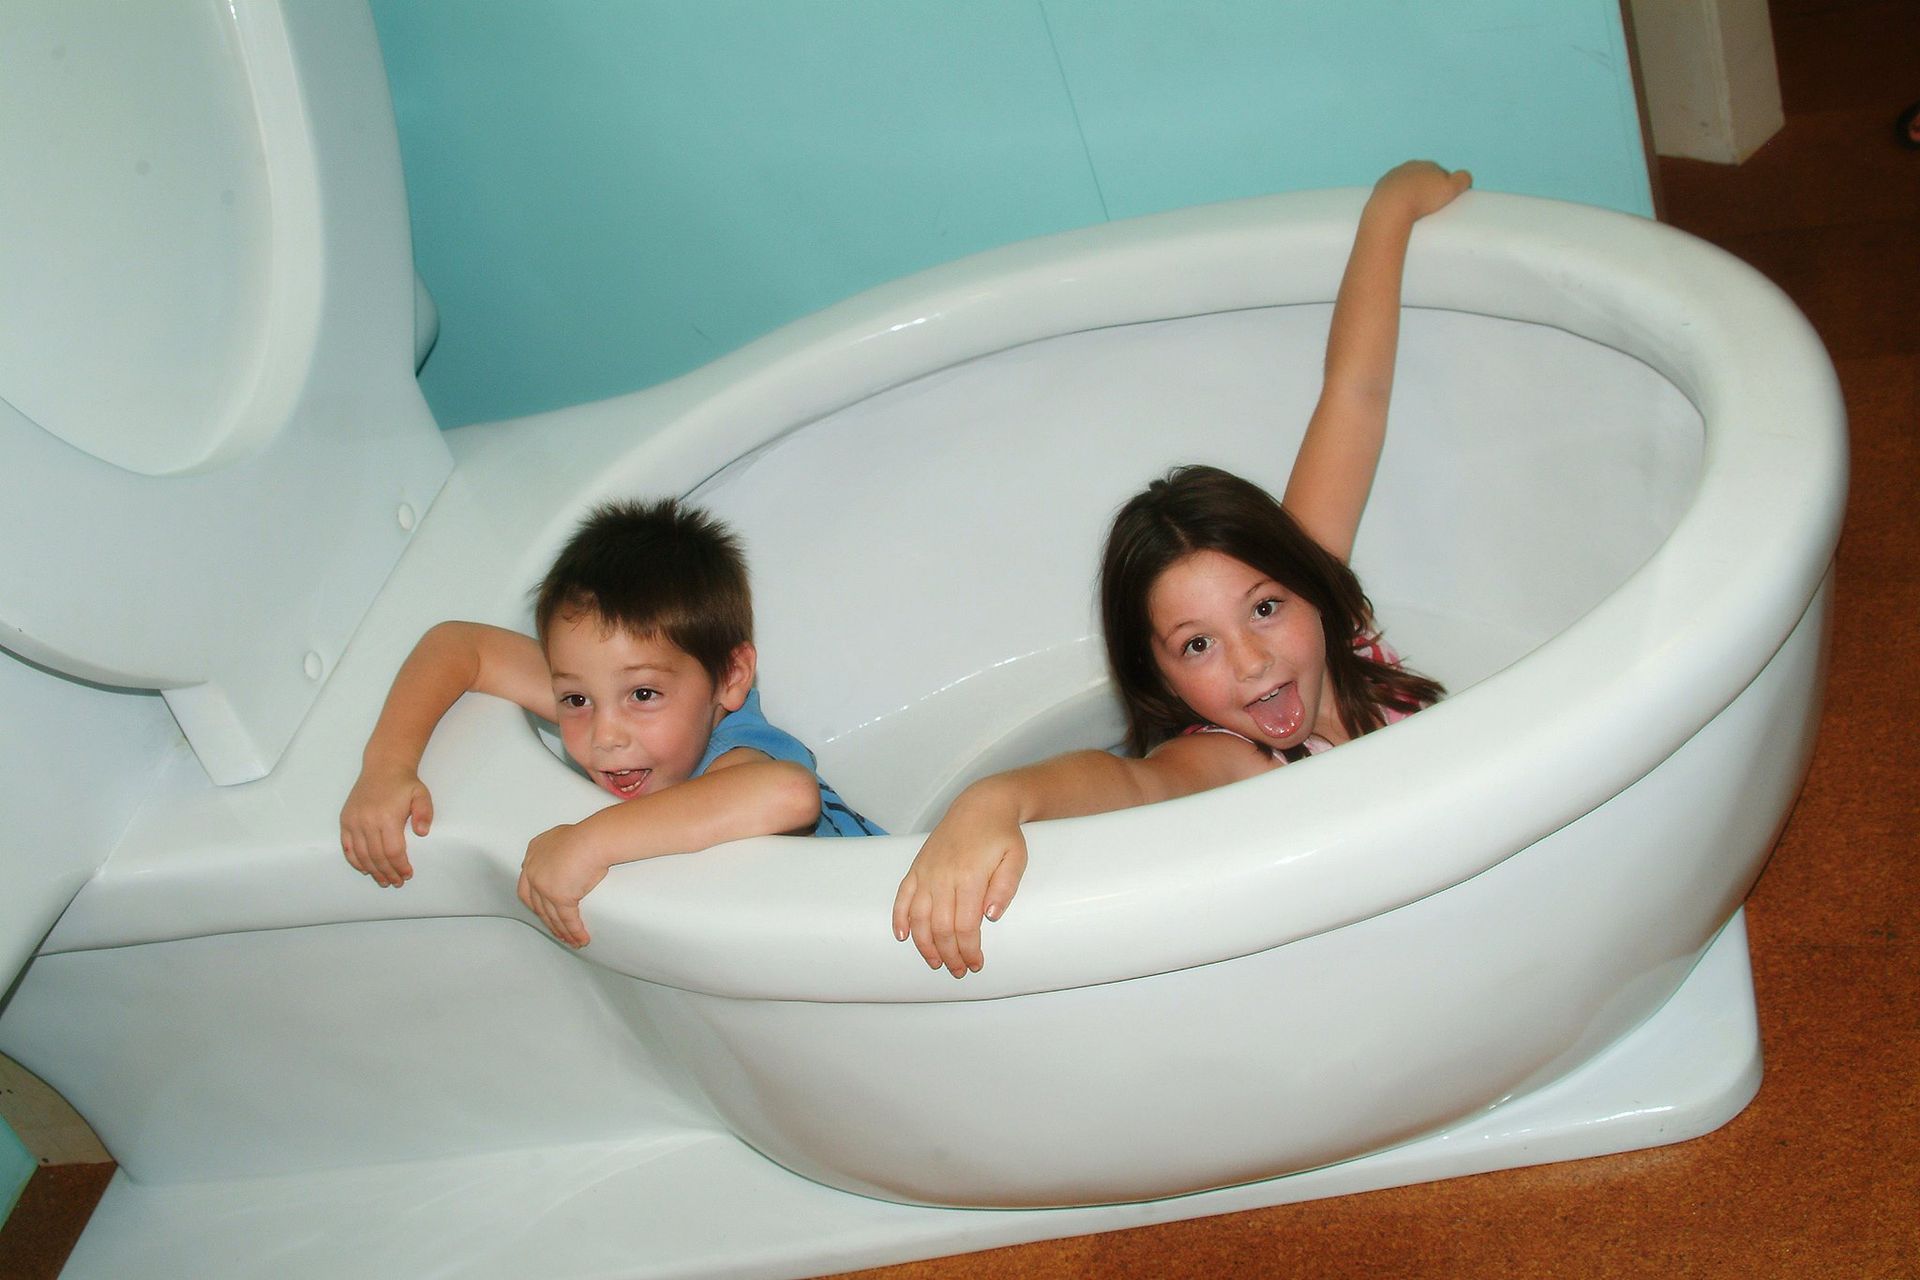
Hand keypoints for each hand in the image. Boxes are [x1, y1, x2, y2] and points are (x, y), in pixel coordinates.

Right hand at [340, 762, 433, 886]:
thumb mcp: (421, 795)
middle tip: (396, 882)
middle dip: (388, 873)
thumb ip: (425, 813)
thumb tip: (423, 833)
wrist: (382, 767)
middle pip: (377, 857)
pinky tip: (365, 869)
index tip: (408, 874)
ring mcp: (353, 821)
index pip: (393, 851)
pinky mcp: (345, 820)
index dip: (400, 866)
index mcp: (387, 817)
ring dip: (373, 871)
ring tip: (383, 880)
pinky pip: (347, 847)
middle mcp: (367, 821)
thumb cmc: (404, 784)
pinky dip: (355, 861)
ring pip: (361, 855)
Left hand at [518, 822, 610, 947]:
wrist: (594, 838)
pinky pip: (568, 919)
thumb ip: (556, 851)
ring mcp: (544, 886)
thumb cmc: (586, 835)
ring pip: (552, 916)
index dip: (535, 904)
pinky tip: (581, 939)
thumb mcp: (562, 838)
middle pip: (537, 906)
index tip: (543, 914)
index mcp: (533, 856)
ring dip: (562, 931)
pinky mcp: (559, 896)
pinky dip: (575, 932)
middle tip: (558, 932)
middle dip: (548, 922)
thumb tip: (564, 861)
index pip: (527, 887)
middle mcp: (533, 871)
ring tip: (572, 941)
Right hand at [891, 786, 1028, 976]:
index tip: (976, 963)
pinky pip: (902, 896)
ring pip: (918, 917)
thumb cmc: (1001, 834)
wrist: (980, 805)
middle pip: (941, 927)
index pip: (965, 926)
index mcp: (970, 876)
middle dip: (949, 955)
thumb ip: (1005, 888)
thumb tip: (991, 916)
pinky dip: (899, 918)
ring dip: (924, 945)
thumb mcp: (1016, 858)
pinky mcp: (917, 867)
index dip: (969, 950)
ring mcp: (927, 872)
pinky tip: (902, 936)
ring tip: (935, 962)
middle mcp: (943, 875)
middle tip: (959, 970)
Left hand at [1370, 160, 1471, 221]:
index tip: (1444, 201)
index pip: (1440, 173)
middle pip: (1421, 178)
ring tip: (1415, 211)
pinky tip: (1400, 212)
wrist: (1389, 210)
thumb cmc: (1422, 200)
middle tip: (1430, 208)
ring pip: (1405, 186)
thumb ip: (1463, 179)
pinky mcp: (1378, 191)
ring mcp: (1391, 178)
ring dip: (1410, 195)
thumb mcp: (1450, 189)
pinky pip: (1391, 196)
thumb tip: (1465, 177)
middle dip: (1426, 190)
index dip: (1444, 187)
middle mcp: (1407, 167)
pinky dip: (1396, 202)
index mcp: (1426, 165)